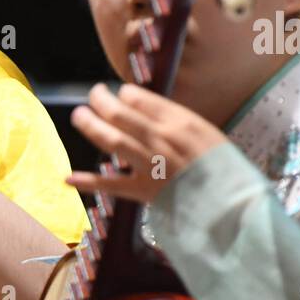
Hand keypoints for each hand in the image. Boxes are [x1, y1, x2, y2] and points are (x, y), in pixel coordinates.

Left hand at [67, 83, 225, 204]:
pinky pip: (110, 184)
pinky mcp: (143, 191)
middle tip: (92, 95)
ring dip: (90, 126)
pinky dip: (88, 182)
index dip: (125, 94)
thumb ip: (178, 120)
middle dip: (101, 101)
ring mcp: (150, 165)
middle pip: (120, 115)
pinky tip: (67, 178)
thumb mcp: (208, 133)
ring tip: (78, 116)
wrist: (232, 205)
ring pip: (112, 140)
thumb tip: (147, 107)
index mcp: (180, 122)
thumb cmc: (223, 168)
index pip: (141, 100)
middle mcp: (161, 140)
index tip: (121, 95)